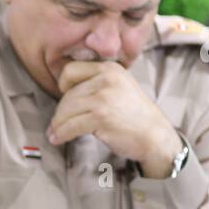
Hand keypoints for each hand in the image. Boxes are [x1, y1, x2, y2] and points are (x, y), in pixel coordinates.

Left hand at [47, 60, 182, 176]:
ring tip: (55, 133)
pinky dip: (61, 134)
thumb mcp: (118, 86)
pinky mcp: (101, 117)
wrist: (154, 134)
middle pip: (67, 94)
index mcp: (109, 68)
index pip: (70, 70)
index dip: (63, 85)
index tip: (66, 98)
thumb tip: (62, 90)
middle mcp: (106, 79)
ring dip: (58, 125)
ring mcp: (104, 98)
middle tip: (57, 124)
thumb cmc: (133, 114)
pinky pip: (70, 126)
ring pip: (66, 110)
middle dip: (60, 111)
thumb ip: (96, 82)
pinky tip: (58, 139)